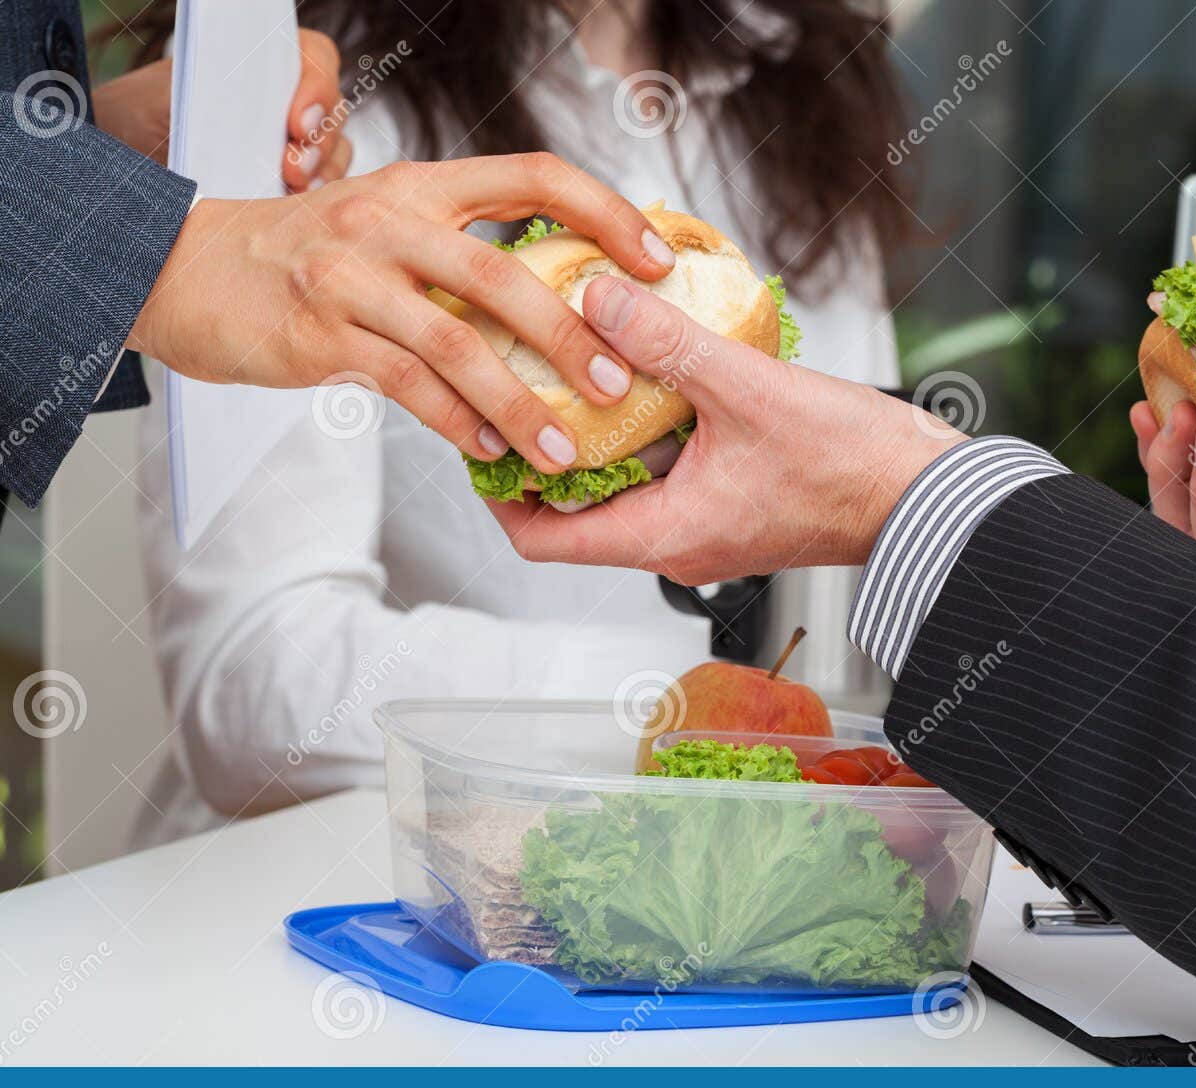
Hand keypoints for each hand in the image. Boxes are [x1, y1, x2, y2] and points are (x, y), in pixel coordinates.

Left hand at [93, 29, 349, 191]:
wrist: (124, 149)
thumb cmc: (140, 115)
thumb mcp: (161, 99)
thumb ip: (202, 102)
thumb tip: (232, 121)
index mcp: (260, 61)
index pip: (315, 59)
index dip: (317, 88)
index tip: (297, 124)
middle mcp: (286, 97)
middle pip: (334, 111)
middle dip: (321, 143)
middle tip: (293, 170)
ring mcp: (295, 141)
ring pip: (336, 153)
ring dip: (322, 174)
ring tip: (293, 191)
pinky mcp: (293, 181)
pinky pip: (323, 188)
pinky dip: (313, 199)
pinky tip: (292, 207)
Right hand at [128, 155, 675, 472]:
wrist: (185, 268)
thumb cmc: (306, 254)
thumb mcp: (385, 221)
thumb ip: (460, 250)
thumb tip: (557, 303)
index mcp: (423, 185)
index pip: (533, 176)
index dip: (606, 214)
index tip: (658, 262)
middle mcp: (390, 220)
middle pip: (503, 275)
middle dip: (572, 337)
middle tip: (620, 382)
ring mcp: (351, 278)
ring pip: (457, 345)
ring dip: (519, 404)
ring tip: (563, 448)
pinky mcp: (319, 336)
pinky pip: (406, 386)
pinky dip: (454, 422)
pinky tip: (487, 451)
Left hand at [487, 276, 954, 582]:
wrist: (927, 497)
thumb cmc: (852, 467)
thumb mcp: (748, 392)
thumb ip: (667, 343)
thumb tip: (594, 300)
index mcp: (664, 537)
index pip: (544, 538)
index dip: (497, 490)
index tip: (478, 432)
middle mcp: (676, 542)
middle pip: (576, 508)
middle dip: (544, 445)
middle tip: (521, 379)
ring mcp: (706, 524)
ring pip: (624, 485)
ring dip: (599, 430)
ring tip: (578, 361)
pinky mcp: (734, 501)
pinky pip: (668, 469)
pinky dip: (648, 426)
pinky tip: (653, 368)